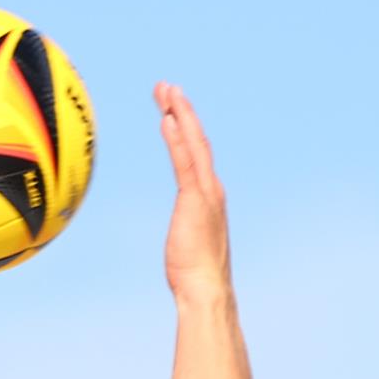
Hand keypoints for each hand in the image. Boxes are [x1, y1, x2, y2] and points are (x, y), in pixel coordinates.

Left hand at [156, 83, 232, 303]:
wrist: (206, 291)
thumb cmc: (195, 277)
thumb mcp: (187, 245)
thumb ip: (184, 232)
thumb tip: (180, 238)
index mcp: (209, 197)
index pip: (196, 155)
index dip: (186, 129)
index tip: (172, 110)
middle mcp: (212, 188)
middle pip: (196, 139)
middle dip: (182, 111)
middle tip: (167, 87)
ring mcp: (206, 192)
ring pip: (193, 142)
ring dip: (179, 113)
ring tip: (166, 90)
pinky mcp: (196, 199)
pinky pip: (184, 160)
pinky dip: (177, 137)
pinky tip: (167, 118)